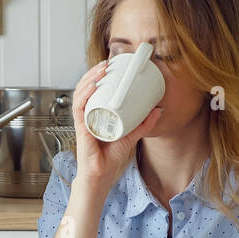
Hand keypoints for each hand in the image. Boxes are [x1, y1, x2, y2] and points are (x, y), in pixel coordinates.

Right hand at [70, 60, 162, 195]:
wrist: (101, 175)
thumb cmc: (110, 157)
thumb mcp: (132, 135)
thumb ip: (144, 123)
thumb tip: (158, 109)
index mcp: (97, 113)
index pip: (94, 90)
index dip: (99, 76)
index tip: (111, 65)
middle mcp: (88, 114)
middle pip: (86, 87)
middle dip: (94, 72)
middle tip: (107, 63)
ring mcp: (83, 120)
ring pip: (81, 93)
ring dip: (89, 78)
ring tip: (101, 69)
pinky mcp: (81, 127)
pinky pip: (79, 107)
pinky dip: (84, 94)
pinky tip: (92, 85)